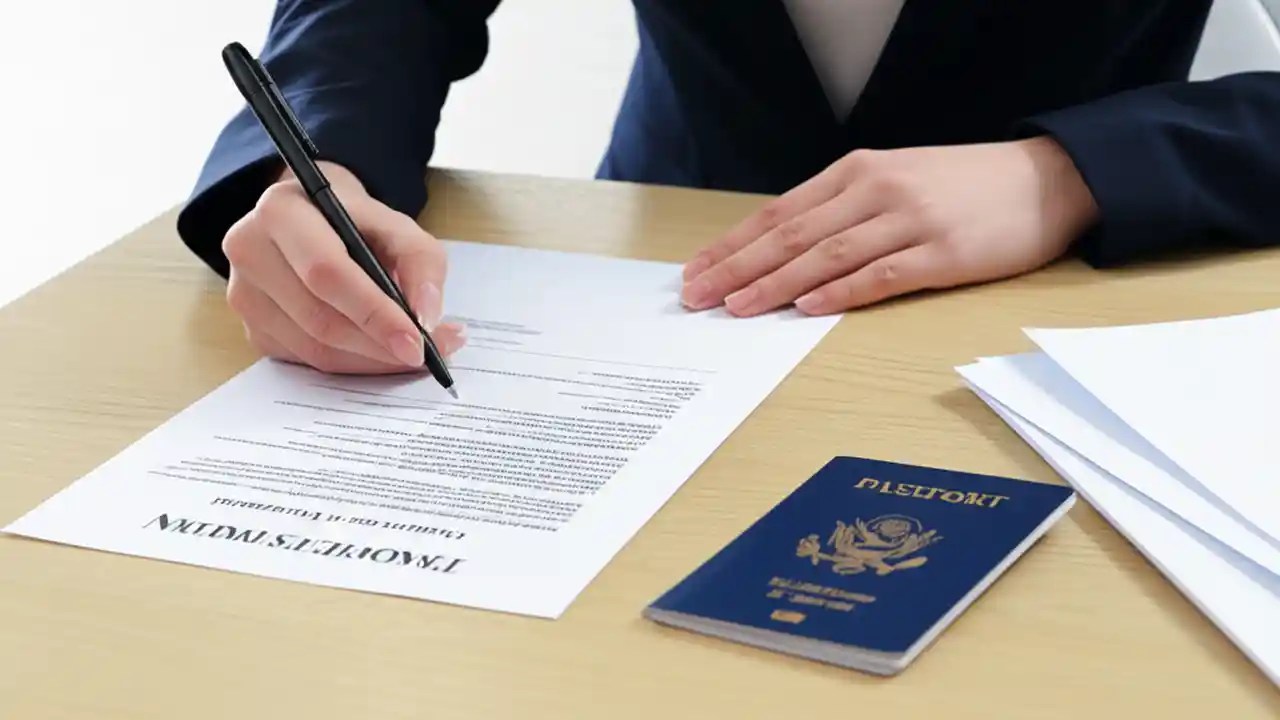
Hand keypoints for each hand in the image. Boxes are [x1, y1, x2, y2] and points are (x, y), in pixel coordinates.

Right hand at [222, 161, 465, 373]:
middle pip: (320, 319)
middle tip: (428, 353)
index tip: (417, 343)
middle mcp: (249, 252)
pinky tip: (380, 353)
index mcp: (281, 212)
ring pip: (315, 350)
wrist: (313, 220)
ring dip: (371, 361)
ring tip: (413, 352)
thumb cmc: (354, 221)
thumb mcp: (396, 223)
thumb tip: (425, 318)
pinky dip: (353, 364)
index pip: (326, 273)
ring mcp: (244, 296)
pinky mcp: (253, 330)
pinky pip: (308, 362)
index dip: (374, 313)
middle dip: (380, 345)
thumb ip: (421, 261)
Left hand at [680, 137, 1098, 315]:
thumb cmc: (961, 186)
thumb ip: (842, 208)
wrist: (1046, 179)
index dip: (733, 244)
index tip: (696, 270)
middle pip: (791, 234)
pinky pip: (882, 275)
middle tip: (697, 296)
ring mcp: (910, 221)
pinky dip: (841, 291)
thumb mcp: (894, 179)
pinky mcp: (943, 254)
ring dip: (776, 284)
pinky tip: (808, 307)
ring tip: (737, 308)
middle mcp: (876, 190)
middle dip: (738, 267)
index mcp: (857, 171)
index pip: (779, 212)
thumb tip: (782, 248)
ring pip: (826, 255)